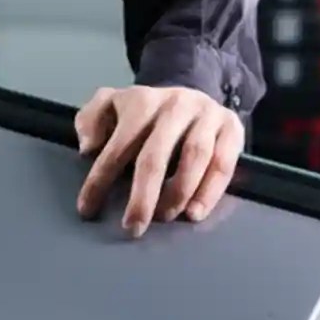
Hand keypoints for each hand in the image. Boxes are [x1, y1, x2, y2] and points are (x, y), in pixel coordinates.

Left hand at [74, 85, 243, 237]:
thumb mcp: (109, 105)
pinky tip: (194, 213)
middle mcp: (175, 106)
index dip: (100, 180)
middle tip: (132, 226)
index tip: (87, 210)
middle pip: (155, 156)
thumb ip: (90, 120)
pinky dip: (210, 191)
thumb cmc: (143, 111)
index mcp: (141, 101)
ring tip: (164, 218)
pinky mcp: (232, 127)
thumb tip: (88, 148)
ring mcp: (206, 115)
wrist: (190, 93)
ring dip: (178, 193)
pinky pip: (223, 163)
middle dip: (142, 196)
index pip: (117, 147)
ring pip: (194, 157)